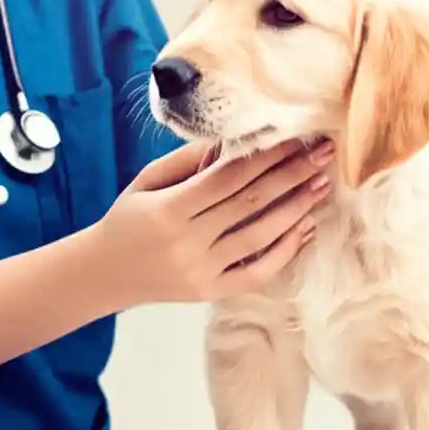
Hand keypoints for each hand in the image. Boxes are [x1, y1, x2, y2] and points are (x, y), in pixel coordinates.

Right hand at [94, 138, 335, 306]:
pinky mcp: (211, 292)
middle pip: (249, 203)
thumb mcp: (146, 181)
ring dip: (296, 209)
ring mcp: (202, 271)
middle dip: (290, 175)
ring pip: (259, 237)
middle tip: (323, 154)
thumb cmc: (127, 218)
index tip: (294, 137)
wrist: (105, 273)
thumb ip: (187, 160)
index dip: (264, 156)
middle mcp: (188, 243)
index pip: (227, 177)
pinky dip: (284, 251)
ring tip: (321, 185)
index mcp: (169, 211)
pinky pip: (256, 272)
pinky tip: (304, 228)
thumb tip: (232, 139)